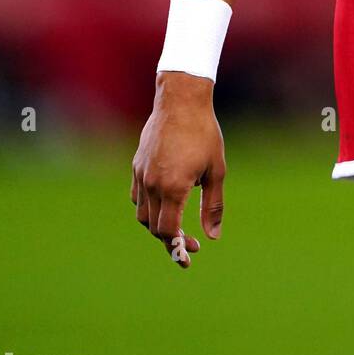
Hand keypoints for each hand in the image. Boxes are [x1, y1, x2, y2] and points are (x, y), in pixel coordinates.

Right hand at [130, 72, 225, 266]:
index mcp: (173, 187)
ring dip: (158, 225)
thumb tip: (212, 237)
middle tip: (191, 243)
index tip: (192, 253)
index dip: (179, 247)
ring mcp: (141, 175)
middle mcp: (152, 184)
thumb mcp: (217, 170)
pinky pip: (137, 197)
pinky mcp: (136, 165)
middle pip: (154, 227)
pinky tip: (165, 203)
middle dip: (172, 240)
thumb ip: (213, 206)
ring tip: (178, 225)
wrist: (181, 100)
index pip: (168, 231)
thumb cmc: (204, 133)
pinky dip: (148, 207)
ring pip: (142, 214)